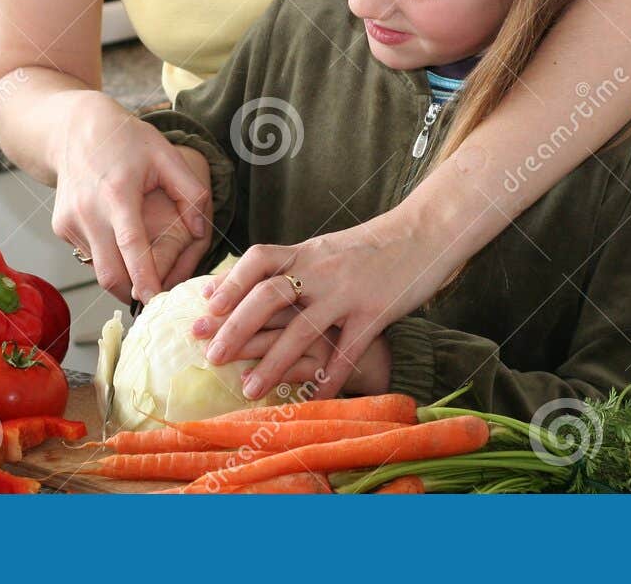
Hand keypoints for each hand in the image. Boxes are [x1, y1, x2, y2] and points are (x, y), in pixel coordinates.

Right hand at [49, 93, 209, 304]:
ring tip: (143, 264)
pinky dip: (107, 257)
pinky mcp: (61, 227)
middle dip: (133, 291)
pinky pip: (89, 255)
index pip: (131, 246)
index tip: (157, 300)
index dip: (144, 277)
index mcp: (117, 194)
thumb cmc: (126, 139)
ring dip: (121, 275)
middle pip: (109, 273)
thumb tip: (200, 231)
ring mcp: (70, 221)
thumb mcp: (165, 154)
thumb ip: (190, 191)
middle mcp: (88, 211)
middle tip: (158, 295)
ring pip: (98, 268)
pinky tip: (119, 237)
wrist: (74, 128)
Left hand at [197, 208, 450, 397]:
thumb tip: (251, 279)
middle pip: (269, 295)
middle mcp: (322, 269)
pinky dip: (328, 379)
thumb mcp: (327, 247)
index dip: (229, 283)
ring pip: (303, 329)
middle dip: (236, 326)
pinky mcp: (376, 312)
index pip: (258, 260)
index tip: (203, 308)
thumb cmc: (373, 245)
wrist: (426, 232)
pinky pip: (347, 352)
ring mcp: (349, 291)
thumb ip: (294, 264)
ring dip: (273, 362)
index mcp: (308, 251)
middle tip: (211, 355)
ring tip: (249, 389)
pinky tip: (312, 399)